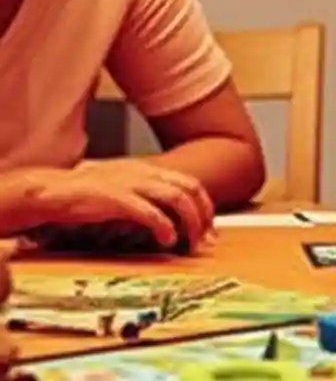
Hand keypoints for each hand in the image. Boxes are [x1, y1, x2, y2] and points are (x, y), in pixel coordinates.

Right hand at [23, 159, 213, 250]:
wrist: (50, 191)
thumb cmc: (84, 195)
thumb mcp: (121, 187)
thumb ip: (144, 195)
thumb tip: (168, 217)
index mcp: (146, 169)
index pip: (189, 183)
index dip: (205, 206)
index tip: (209, 228)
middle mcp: (143, 172)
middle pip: (189, 190)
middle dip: (204, 216)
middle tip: (207, 239)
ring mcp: (130, 183)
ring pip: (176, 198)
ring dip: (190, 222)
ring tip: (192, 242)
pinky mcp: (116, 198)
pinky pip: (150, 212)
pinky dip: (164, 226)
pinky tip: (167, 240)